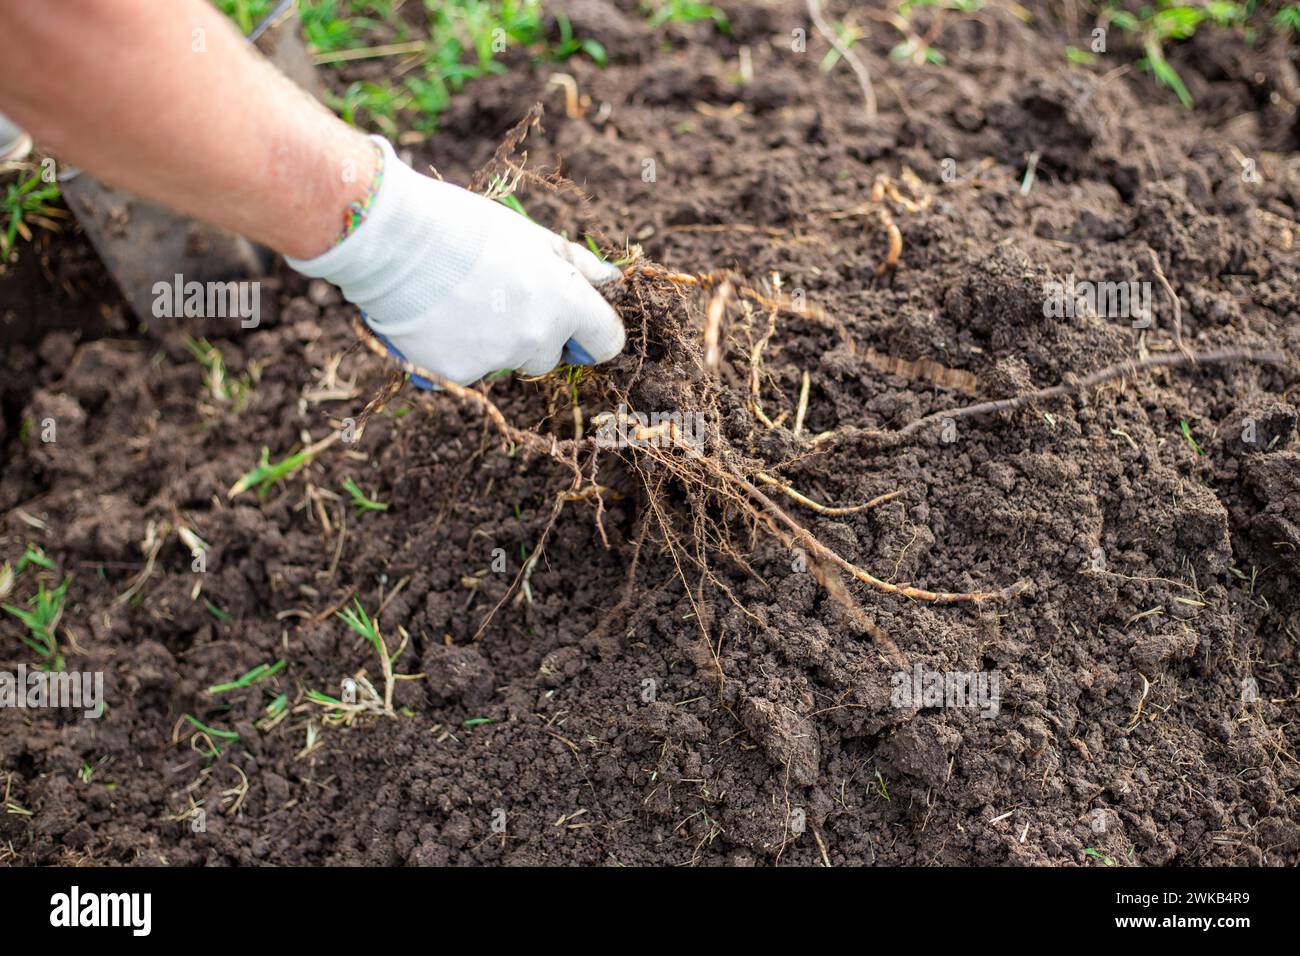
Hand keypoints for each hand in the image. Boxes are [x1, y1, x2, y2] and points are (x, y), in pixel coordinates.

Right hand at [286, 137, 625, 385]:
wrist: (394, 239)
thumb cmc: (465, 226)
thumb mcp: (529, 235)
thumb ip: (575, 264)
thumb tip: (611, 279)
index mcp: (565, 303)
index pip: (606, 340)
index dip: (592, 334)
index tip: (580, 330)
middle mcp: (536, 339)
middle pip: (547, 356)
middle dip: (530, 334)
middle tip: (493, 296)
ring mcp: (496, 362)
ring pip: (503, 362)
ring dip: (489, 342)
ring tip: (454, 299)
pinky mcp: (457, 376)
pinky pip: (464, 371)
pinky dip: (452, 351)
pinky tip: (431, 317)